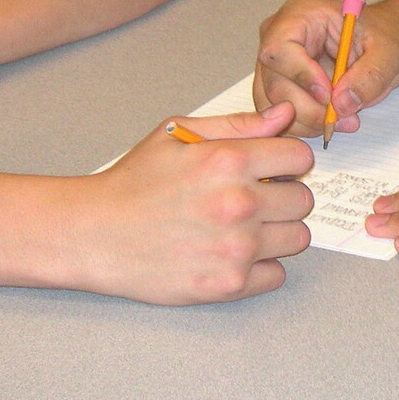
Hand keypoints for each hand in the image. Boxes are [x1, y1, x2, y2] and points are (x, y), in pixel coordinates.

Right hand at [70, 103, 313, 303]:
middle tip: (253, 201)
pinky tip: (233, 255)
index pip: (301, 158)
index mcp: (230, 161)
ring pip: (299, 238)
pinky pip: (277, 275)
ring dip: (278, 233)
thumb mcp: (179, 134)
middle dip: (284, 197)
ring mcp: (237, 248)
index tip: (271, 170)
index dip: (287, 161)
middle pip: (304, 200)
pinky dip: (261, 267)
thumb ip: (239, 124)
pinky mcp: (230, 285)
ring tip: (244, 228)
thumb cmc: (135, 182)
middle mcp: (239, 204)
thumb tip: (286, 115)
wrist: (94, 234)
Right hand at [254, 0, 398, 137]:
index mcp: (301, 16)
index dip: (301, 75)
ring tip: (343, 120)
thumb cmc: (383, 38)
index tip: (328, 94)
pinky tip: (332, 121)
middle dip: (308, 108)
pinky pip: (282, 116)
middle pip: (274, 82)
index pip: (279, 48)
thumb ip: (368, 77)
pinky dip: (306, 126)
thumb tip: (342, 103)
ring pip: (274, 104)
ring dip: (308, 121)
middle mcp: (280, 39)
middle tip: (342, 117)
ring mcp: (277, 66)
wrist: (385, 49)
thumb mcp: (388, 52)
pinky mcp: (282, 89)